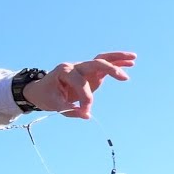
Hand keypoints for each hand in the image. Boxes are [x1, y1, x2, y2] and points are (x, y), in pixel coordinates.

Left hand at [22, 51, 136, 119]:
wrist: (41, 90)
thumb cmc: (46, 96)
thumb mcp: (53, 104)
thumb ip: (69, 109)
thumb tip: (87, 115)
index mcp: (63, 71)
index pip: (80, 83)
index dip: (85, 99)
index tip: (85, 111)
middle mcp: (74, 66)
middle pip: (94, 63)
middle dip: (109, 69)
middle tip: (124, 78)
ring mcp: (82, 68)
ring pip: (101, 59)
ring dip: (117, 58)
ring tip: (133, 58)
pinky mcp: (89, 73)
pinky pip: (104, 66)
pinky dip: (117, 63)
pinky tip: (130, 63)